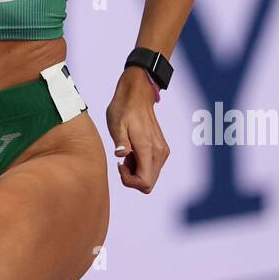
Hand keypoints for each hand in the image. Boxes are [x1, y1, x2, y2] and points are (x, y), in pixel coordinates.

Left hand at [105, 66, 169, 192]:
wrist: (137, 95)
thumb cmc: (124, 108)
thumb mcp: (116, 123)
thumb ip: (120, 141)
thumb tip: (120, 155)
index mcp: (147, 148)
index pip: (144, 182)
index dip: (129, 181)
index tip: (119, 165)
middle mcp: (159, 152)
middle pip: (149, 184)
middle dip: (132, 178)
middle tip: (121, 160)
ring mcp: (162, 151)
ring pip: (151, 177)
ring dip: (136, 171)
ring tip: (126, 153)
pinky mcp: (162, 149)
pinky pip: (152, 168)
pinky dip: (140, 165)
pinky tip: (131, 151)